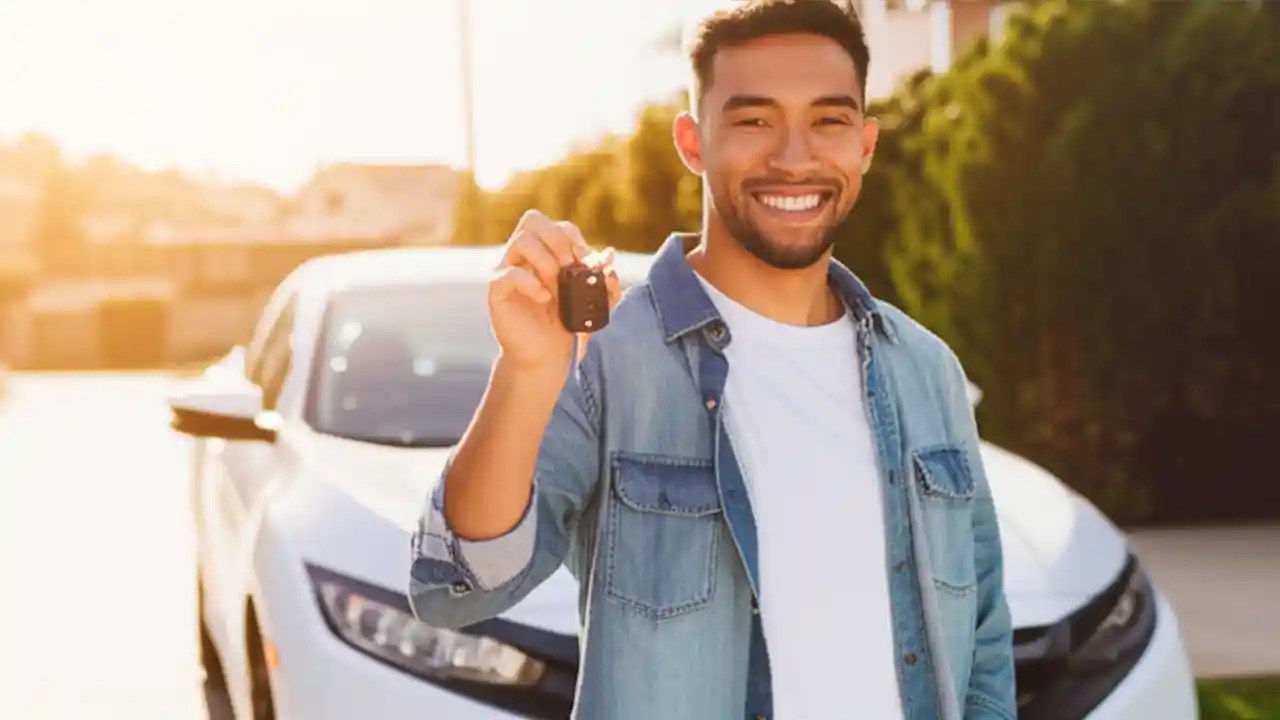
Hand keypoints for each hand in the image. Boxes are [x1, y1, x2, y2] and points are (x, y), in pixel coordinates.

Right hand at [489, 211, 620, 372]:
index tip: (586, 260)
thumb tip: (608, 256)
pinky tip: (544, 298)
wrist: (546, 356)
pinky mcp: (498, 292)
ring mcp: (508, 271)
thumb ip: (604, 281)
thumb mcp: (593, 303)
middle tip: (568, 265)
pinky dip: (530, 283)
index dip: (573, 237)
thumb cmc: (566, 326)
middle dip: (557, 238)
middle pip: (532, 219)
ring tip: (555, 283)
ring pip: (520, 240)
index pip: (555, 225)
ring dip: (545, 259)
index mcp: (545, 252)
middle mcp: (524, 256)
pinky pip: (508, 274)